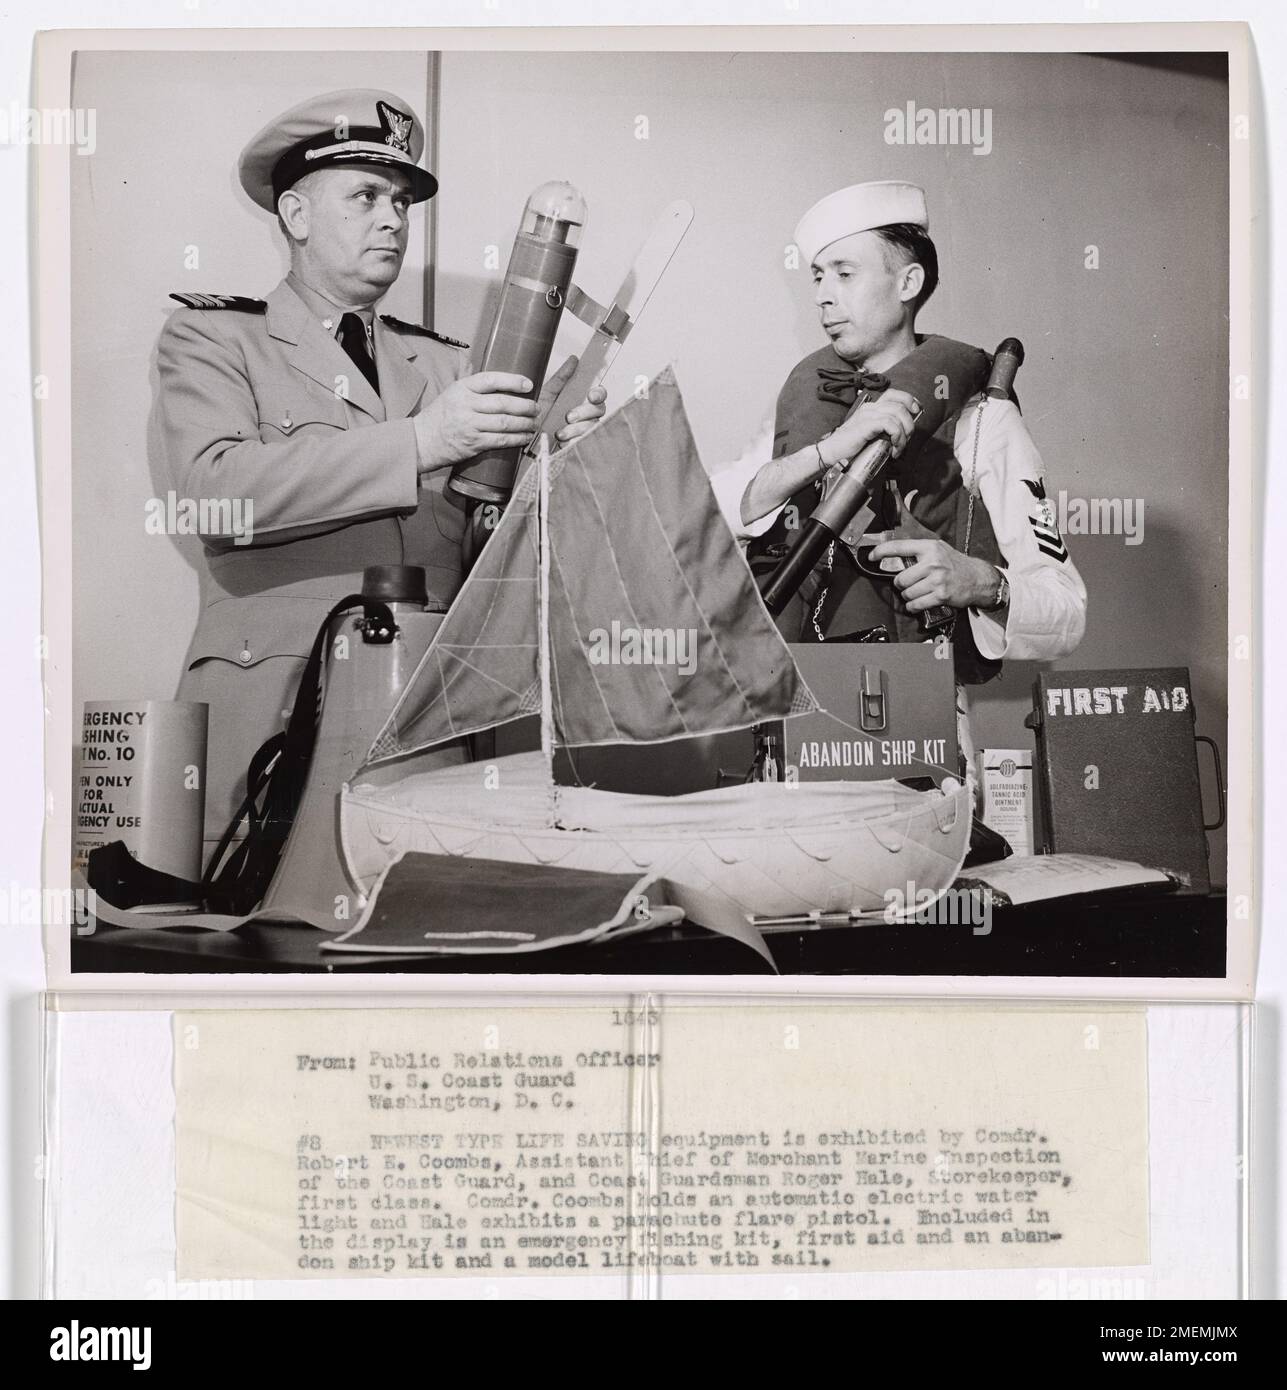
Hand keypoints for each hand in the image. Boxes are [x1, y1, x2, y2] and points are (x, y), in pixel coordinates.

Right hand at [413, 372, 538, 471]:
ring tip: (534, 423)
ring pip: (505, 423)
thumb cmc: (440, 417)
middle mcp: (465, 405)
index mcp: (461, 388)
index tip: (529, 384)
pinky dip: (517, 439)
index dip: (512, 381)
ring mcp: (469, 425)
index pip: (491, 380)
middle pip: (502, 403)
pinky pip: (501, 440)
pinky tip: (525, 437)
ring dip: (525, 423)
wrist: (421, 441)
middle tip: (536, 408)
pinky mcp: (473, 443)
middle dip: (525, 406)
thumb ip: (475, 390)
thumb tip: (506, 387)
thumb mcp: (452, 394)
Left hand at [538, 355, 607, 445]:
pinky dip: (574, 442)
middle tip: (569, 416)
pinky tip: (563, 442)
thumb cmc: (535, 416)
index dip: (599, 393)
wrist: (524, 436)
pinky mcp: (578, 446)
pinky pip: (585, 443)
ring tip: (559, 433)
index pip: (599, 394)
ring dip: (577, 429)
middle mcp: (584, 416)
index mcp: (579, 401)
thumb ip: (561, 378)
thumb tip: (574, 359)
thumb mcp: (546, 394)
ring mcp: (583, 432)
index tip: (591, 395)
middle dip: (586, 412)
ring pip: (593, 427)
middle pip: (600, 410)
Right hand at [819, 389, 919, 469]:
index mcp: (871, 407)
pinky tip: (894, 448)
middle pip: (900, 404)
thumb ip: (884, 429)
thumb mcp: (871, 435)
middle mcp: (870, 407)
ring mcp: (867, 415)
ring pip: (898, 414)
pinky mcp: (866, 424)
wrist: (831, 453)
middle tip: (905, 440)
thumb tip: (903, 432)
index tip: (916, 413)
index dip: (910, 401)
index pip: (895, 394)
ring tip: (898, 448)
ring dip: (904, 434)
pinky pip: (890, 424)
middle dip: (910, 424)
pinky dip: (897, 436)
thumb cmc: (850, 447)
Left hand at [867, 538, 998, 612]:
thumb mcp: (938, 549)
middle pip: (900, 578)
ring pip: (907, 593)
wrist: (978, 578)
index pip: (899, 547)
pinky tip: (918, 603)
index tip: (872, 556)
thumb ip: (918, 552)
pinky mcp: (940, 595)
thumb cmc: (955, 564)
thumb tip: (892, 555)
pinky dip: (913, 606)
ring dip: (908, 596)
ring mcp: (937, 579)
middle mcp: (932, 562)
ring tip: (917, 592)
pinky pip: (915, 605)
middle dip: (901, 584)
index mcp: (929, 547)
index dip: (881, 551)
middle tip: (909, 584)